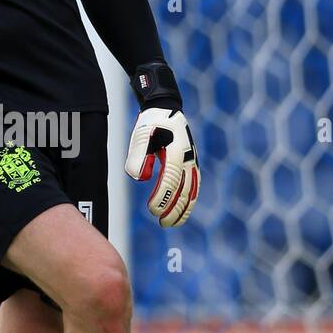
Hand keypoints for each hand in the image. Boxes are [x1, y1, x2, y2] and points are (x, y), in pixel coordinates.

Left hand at [125, 106, 199, 226]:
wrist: (166, 108)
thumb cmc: (151, 122)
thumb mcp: (140, 135)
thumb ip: (138, 155)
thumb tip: (141, 178)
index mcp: (175, 152)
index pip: (170, 181)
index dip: (162, 198)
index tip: (152, 210)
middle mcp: (187, 158)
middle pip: (184, 190)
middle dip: (174, 209)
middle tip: (162, 223)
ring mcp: (192, 162)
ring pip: (192, 191)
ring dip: (183, 209)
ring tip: (172, 223)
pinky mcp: (192, 164)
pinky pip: (194, 187)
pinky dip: (189, 201)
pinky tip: (181, 212)